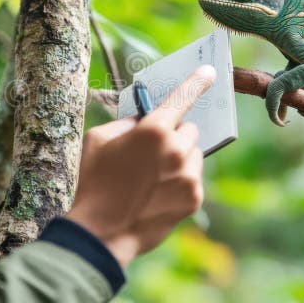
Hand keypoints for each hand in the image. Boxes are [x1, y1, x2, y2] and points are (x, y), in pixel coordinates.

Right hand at [65, 65, 215, 268]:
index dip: (196, 82)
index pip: (182, 97)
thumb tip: (144, 118)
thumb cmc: (94, 182)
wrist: (102, 231)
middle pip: (188, 129)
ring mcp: (188, 175)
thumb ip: (126, 122)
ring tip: (152, 175)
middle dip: (173, 133)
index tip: (210, 72)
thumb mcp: (98, 139)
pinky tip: (156, 191)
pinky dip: (179, 179)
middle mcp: (177, 150)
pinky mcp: (194, 198)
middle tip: (151, 150)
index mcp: (153, 130)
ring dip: (179, 156)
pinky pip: (193, 177)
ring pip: (193, 153)